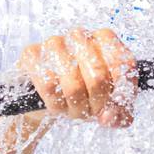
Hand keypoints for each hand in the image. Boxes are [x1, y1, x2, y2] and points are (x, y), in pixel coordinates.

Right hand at [16, 27, 136, 127]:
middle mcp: (80, 35)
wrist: (50, 96)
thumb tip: (109, 117)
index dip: (121, 92)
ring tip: (74, 110)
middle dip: (96, 104)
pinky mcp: (32, 54)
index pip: (122, 63)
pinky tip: (57, 104)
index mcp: (105, 39)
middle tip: (91, 111)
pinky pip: (48, 86)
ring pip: (72, 84)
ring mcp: (54, 42)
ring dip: (75, 107)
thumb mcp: (108, 104)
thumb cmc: (84, 94)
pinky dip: (55, 104)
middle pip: (97, 77)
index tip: (113, 108)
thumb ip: (119, 113)